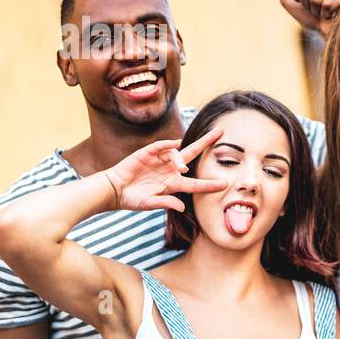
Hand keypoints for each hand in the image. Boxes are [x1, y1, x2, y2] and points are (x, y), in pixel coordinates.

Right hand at [102, 128, 227, 211]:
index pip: (196, 184)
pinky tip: (174, 143)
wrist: (114, 190)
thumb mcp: (150, 203)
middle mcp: (170, 170)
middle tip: (220, 132)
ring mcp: (159, 160)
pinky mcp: (147, 153)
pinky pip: (160, 146)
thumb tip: (182, 206)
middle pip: (192, 154)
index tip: (225, 184)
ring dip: (180, 158)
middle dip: (206, 143)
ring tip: (182, 168)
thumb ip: (166, 203)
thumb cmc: (133, 199)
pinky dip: (167, 144)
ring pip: (176, 153)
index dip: (209, 184)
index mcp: (174, 185)